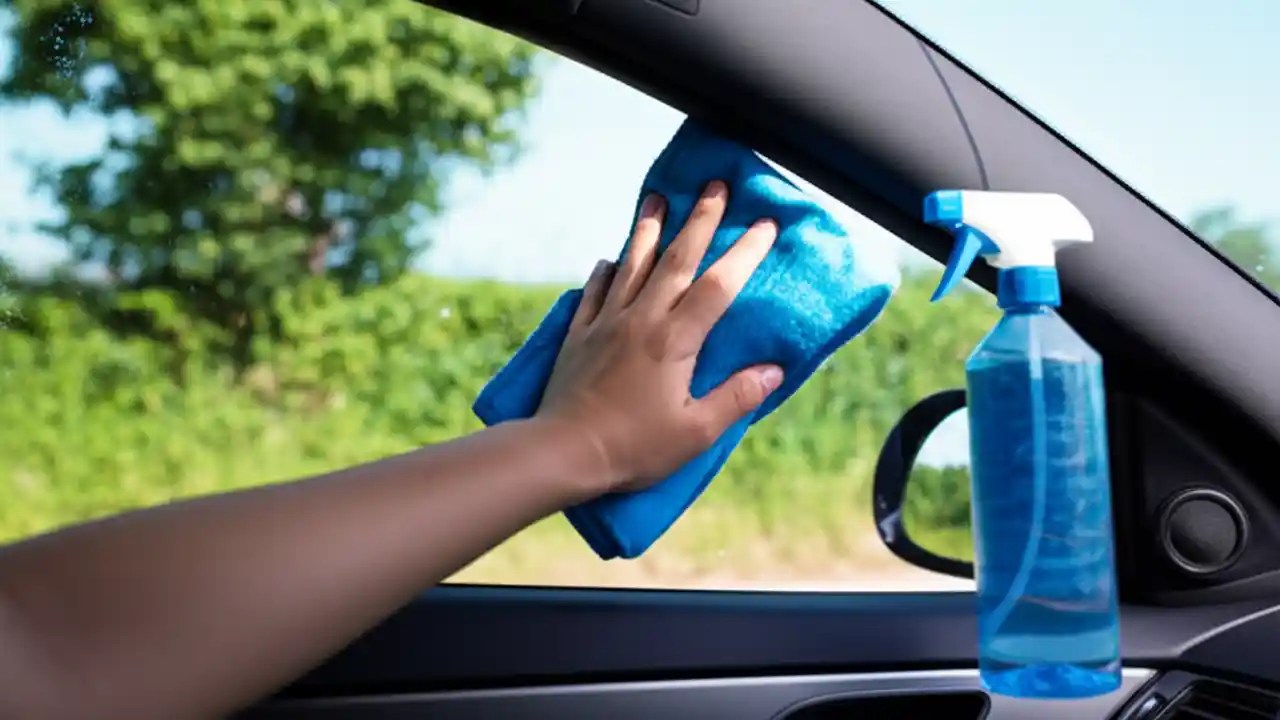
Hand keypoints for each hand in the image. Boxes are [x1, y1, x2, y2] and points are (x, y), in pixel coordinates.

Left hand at [536, 180, 782, 495]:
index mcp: (675, 341)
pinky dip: (604, 271)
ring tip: (657, 198)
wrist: (562, 452)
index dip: (745, 252)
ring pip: (631, 265)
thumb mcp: (696, 432)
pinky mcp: (578, 336)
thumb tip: (774, 370)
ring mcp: (605, 323)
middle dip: (700, 219)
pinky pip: (593, 292)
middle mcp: (641, 320)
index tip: (766, 224)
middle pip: (675, 259)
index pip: (718, 286)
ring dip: (647, 229)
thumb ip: (737, 397)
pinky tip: (609, 260)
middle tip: (716, 185)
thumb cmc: (634, 449)